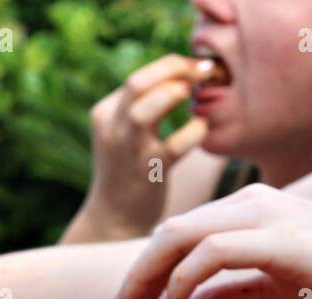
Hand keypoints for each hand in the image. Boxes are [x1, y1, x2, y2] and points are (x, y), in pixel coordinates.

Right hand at [78, 55, 209, 238]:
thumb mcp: (125, 134)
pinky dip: (192, 133)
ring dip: (173, 94)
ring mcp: (128, 153)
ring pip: (143, 111)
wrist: (113, 220)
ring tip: (196, 94)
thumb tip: (184, 78)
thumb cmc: (129, 172)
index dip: (171, 66)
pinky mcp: (147, 175)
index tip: (198, 68)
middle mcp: (112, 130)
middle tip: (205, 73)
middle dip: (174, 70)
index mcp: (106, 114)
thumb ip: (144, 107)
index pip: (138, 77)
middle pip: (137, 84)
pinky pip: (172, 148)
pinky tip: (203, 128)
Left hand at [108, 184, 311, 298]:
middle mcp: (252, 203)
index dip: (146, 277)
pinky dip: (181, 278)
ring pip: (179, 237)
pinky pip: (211, 252)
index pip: (181, 238)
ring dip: (147, 280)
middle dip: (135, 278)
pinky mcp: (279, 238)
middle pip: (168, 233)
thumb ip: (235, 297)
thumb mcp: (284, 292)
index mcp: (252, 211)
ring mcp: (265, 216)